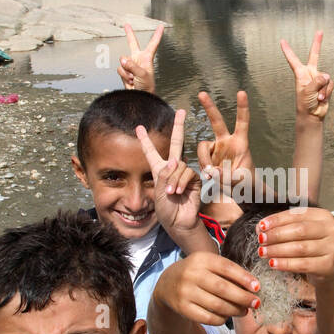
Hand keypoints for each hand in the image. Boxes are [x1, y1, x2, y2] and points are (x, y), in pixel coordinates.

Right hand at [117, 22, 163, 90]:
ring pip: (122, 62)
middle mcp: (138, 59)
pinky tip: (130, 81)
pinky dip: (124, 76)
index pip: (153, 44)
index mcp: (146, 58)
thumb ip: (132, 66)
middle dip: (129, 34)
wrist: (140, 97)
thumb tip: (122, 60)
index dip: (157, 35)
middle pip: (132, 44)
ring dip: (127, 72)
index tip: (161, 26)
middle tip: (126, 25)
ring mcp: (130, 65)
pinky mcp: (124, 71)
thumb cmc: (147, 86)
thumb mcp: (142, 74)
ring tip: (134, 78)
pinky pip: (120, 70)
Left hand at [135, 109, 200, 235]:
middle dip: (179, 126)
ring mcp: (184, 172)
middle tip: (182, 111)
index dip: (145, 140)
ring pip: (179, 164)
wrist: (179, 222)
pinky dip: (181, 182)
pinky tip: (179, 193)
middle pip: (176, 143)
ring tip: (171, 194)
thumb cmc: (166, 210)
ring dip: (173, 179)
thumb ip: (164, 175)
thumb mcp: (158, 192)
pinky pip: (188, 172)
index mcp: (159, 170)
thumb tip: (175, 160)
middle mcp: (173, 168)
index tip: (138, 127)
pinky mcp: (195, 179)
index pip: (151, 152)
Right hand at [160, 250, 260, 324]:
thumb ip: (228, 272)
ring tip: (244, 311)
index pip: (227, 267)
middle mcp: (191, 274)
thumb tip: (253, 287)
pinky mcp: (182, 308)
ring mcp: (185, 292)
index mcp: (201, 259)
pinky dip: (221, 319)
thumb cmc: (197, 274)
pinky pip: (208, 318)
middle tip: (255, 303)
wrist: (167, 284)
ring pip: (217, 305)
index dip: (244, 278)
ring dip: (235, 310)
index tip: (257, 287)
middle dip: (243, 297)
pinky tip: (226, 316)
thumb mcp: (208, 265)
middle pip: (223, 288)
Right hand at [196, 90, 253, 199]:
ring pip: (202, 147)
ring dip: (203, 160)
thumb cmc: (247, 184)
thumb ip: (227, 176)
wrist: (241, 192)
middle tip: (201, 93)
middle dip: (209, 107)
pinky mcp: (209, 159)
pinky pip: (200, 159)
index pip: (242, 122)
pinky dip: (202, 168)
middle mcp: (227, 142)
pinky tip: (208, 177)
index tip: (241, 92)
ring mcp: (216, 150)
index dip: (242, 107)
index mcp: (240, 143)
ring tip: (210, 175)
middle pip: (216, 121)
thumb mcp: (240, 181)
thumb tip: (211, 171)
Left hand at [256, 206, 333, 283]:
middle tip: (261, 239)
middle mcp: (332, 230)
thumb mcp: (302, 234)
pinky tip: (273, 263)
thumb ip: (284, 227)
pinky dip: (285, 264)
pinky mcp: (329, 265)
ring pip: (300, 248)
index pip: (297, 215)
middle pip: (300, 230)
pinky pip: (303, 264)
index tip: (261, 226)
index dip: (278, 220)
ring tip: (263, 252)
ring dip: (278, 250)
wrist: (330, 271)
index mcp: (324, 216)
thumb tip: (260, 227)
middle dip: (277, 235)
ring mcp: (333, 248)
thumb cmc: (312, 249)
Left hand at [280, 31, 332, 120]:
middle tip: (320, 31)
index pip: (293, 59)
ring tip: (317, 97)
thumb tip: (327, 76)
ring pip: (326, 77)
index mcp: (300, 74)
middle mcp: (310, 74)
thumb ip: (317, 81)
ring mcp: (318, 79)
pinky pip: (330, 84)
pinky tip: (322, 99)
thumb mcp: (308, 91)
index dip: (288, 50)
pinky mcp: (326, 85)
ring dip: (323, 89)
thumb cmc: (305, 103)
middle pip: (314, 55)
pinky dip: (327, 92)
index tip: (282, 41)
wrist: (312, 115)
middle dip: (317, 43)